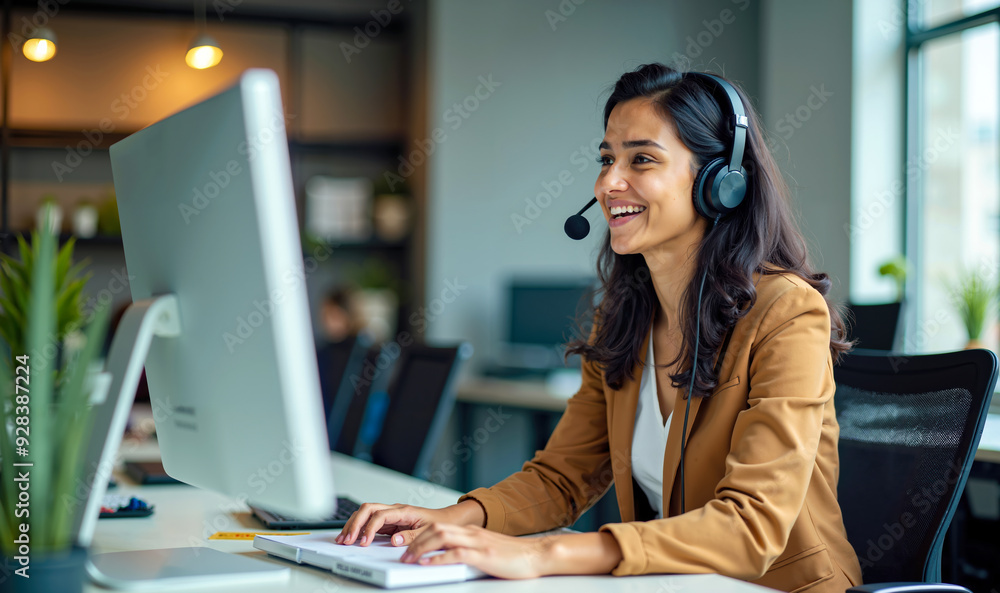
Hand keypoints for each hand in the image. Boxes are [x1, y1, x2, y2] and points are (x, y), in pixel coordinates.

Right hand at [335, 503, 449, 546]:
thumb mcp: (427, 532)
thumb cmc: (436, 523)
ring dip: (353, 524)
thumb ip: (411, 537)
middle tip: (346, 539)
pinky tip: (351, 536)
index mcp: (403, 511)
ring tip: (343, 538)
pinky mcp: (387, 521)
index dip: (369, 528)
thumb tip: (393, 540)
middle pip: (368, 509)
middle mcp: (394, 510)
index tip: (364, 542)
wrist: (444, 519)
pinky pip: (368, 521)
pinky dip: (358, 528)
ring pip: (365, 513)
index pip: (380, 515)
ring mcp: (389, 514)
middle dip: (354, 523)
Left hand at [400, 523, 550, 579]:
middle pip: (435, 529)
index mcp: (471, 531)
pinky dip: (439, 559)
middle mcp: (471, 533)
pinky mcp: (484, 555)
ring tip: (409, 559)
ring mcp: (477, 543)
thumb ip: (469, 550)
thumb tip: (448, 558)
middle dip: (415, 542)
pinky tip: (428, 564)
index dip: (419, 536)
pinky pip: (456, 553)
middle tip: (403, 555)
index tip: (407, 547)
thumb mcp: (487, 549)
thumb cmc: (515, 556)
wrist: (538, 554)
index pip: (438, 527)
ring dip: (421, 548)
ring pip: (442, 537)